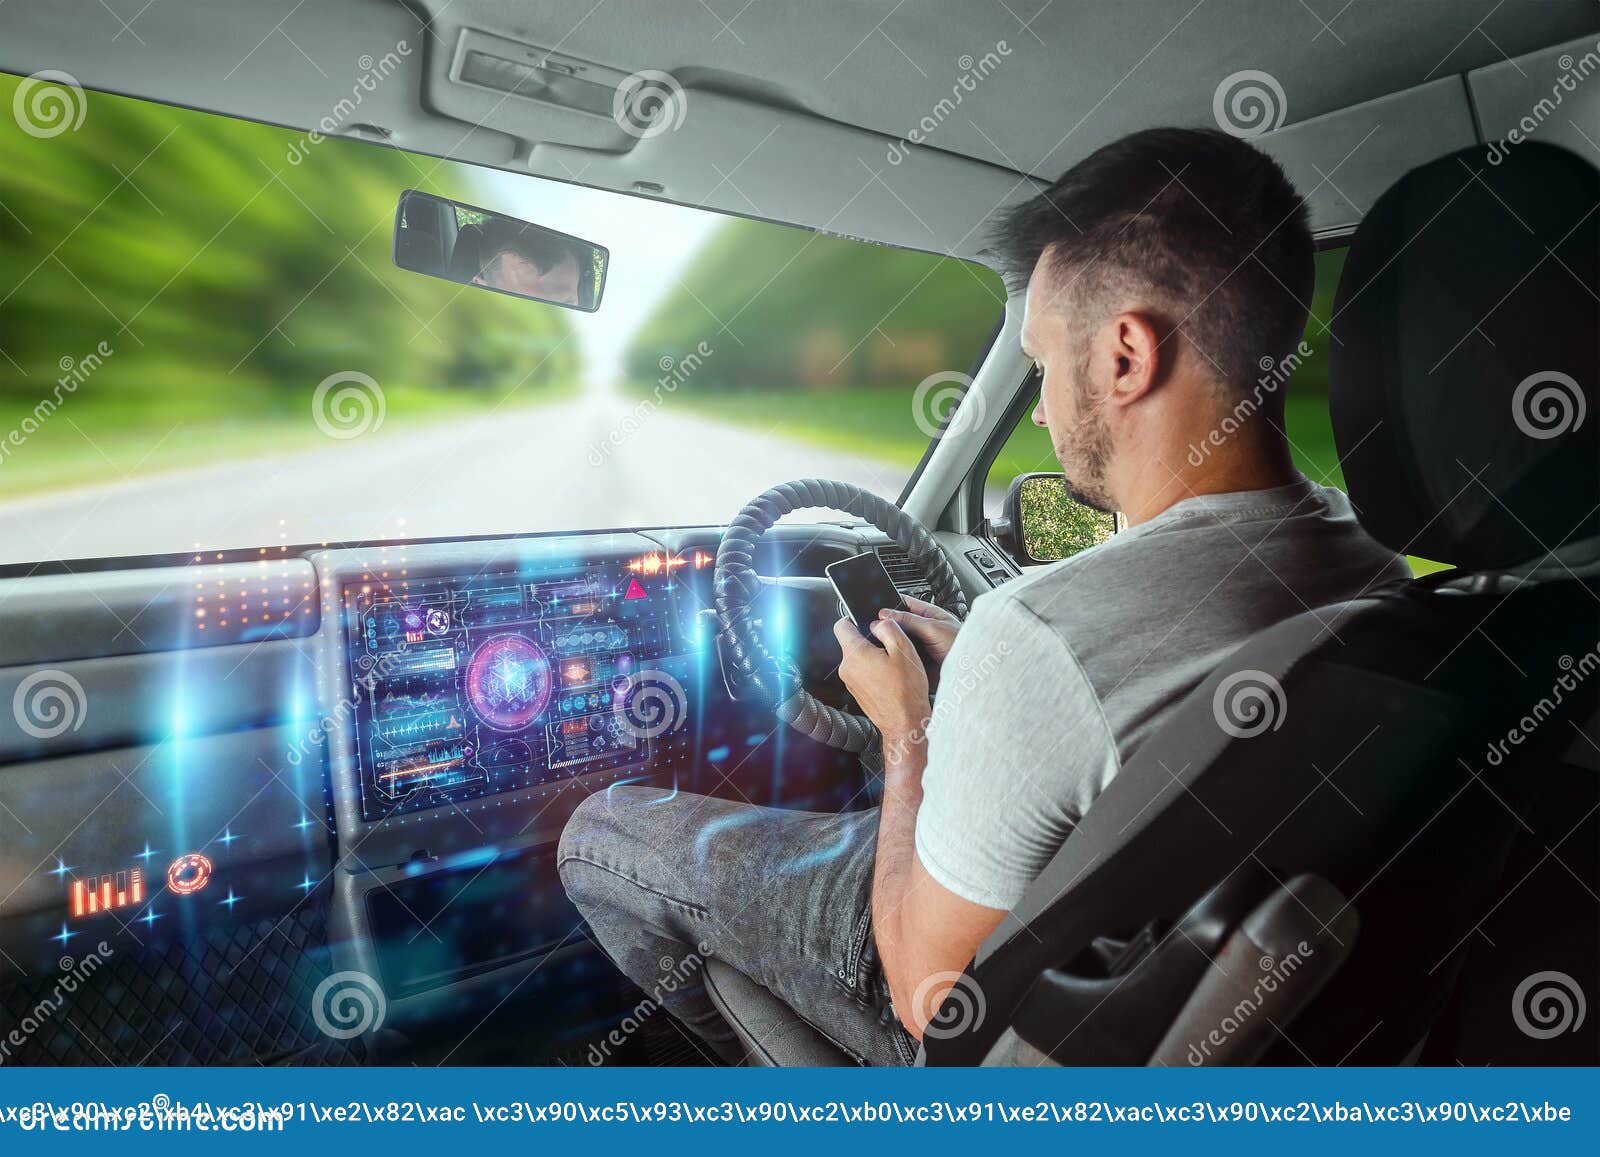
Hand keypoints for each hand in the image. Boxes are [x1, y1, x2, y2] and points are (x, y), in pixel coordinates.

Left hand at [832, 616, 930, 741]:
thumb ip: (888, 628)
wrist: (905, 722)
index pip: (841, 625)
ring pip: (857, 658)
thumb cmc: (906, 691)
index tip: (864, 620)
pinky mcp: (856, 691)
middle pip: (851, 642)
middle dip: (869, 641)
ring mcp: (850, 682)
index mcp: (855, 654)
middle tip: (890, 648)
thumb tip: (878, 623)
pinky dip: (873, 671)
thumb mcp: (904, 649)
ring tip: (893, 666)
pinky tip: (890, 678)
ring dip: (872, 657)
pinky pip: (861, 672)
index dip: (853, 618)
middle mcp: (847, 668)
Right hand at [877, 596, 960, 667]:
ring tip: (883, 646)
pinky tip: (891, 659)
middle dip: (890, 628)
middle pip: (899, 625)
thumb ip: (909, 620)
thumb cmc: (962, 644)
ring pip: (900, 643)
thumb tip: (886, 614)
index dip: (891, 604)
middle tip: (877, 630)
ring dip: (893, 645)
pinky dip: (897, 659)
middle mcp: (923, 630)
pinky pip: (903, 658)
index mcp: (928, 615)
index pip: (905, 603)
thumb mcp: (933, 628)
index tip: (876, 610)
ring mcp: (920, 646)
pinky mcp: (918, 662)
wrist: (970, 671)